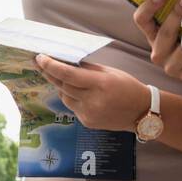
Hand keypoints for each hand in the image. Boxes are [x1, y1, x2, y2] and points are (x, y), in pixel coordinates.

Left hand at [34, 56, 150, 132]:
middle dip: (50, 74)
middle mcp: (93, 101)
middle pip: (63, 86)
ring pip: (64, 97)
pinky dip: (71, 97)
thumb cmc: (127, 87)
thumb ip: (87, 69)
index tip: (39, 58)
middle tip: (40, 63)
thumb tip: (67, 62)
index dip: (51, 66)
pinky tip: (78, 93)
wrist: (142, 113)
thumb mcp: (109, 72)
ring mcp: (89, 114)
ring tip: (64, 78)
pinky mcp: (87, 122)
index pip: (68, 74)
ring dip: (61, 86)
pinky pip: (72, 107)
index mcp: (100, 84)